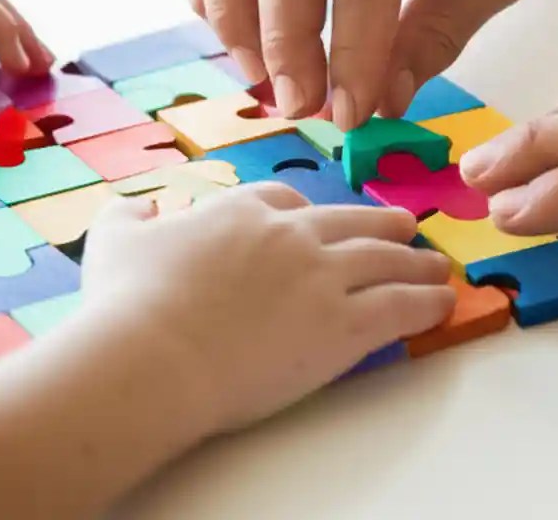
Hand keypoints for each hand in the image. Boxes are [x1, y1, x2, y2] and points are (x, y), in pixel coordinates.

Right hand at [80, 183, 453, 431]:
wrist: (153, 354)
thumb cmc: (128, 301)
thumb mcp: (114, 239)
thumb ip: (129, 215)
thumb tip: (139, 207)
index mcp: (241, 212)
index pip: (286, 203)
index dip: (306, 215)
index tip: (316, 223)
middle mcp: (290, 235)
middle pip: (350, 222)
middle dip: (382, 225)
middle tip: (405, 229)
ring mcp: (321, 277)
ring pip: (385, 261)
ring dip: (415, 262)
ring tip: (435, 266)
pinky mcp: (341, 325)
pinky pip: (399, 307)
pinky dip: (426, 303)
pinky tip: (443, 303)